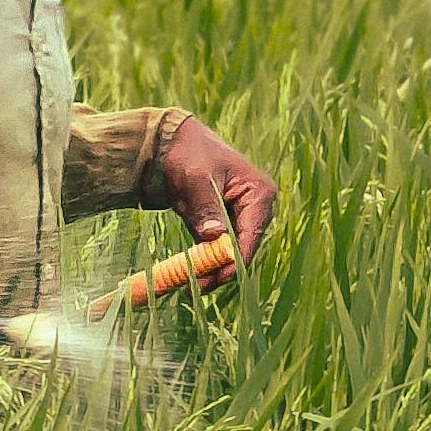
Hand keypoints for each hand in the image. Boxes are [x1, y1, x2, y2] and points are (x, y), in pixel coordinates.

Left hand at [157, 116, 276, 277]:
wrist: (170, 142)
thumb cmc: (189, 154)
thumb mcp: (197, 179)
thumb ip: (206, 207)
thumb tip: (214, 237)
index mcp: (259, 193)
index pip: (251, 234)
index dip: (234, 260)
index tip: (216, 278)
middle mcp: (255, 208)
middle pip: (241, 248)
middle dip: (220, 269)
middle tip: (194, 287)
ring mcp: (239, 217)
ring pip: (228, 252)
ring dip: (210, 268)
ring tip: (187, 284)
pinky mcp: (222, 223)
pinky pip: (216, 247)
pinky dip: (203, 259)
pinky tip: (188, 273)